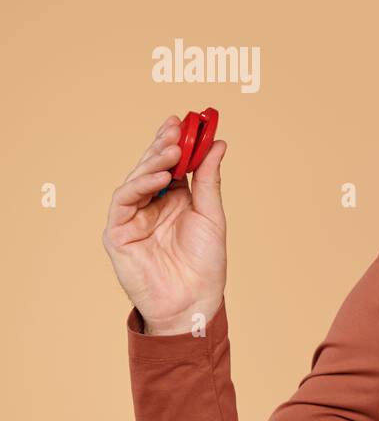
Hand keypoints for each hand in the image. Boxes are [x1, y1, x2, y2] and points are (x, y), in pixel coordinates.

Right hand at [101, 115, 228, 334]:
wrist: (194, 300)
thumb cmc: (205, 263)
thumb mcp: (212, 214)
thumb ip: (209, 179)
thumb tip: (218, 144)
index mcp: (174, 199)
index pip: (170, 164)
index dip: (174, 141)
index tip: (185, 120)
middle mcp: (151, 205)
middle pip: (151, 167)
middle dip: (162, 145)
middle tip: (175, 127)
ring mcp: (132, 218)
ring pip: (136, 180)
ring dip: (152, 161)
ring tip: (172, 149)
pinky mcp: (117, 233)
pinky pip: (124, 201)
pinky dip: (139, 185)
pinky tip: (158, 175)